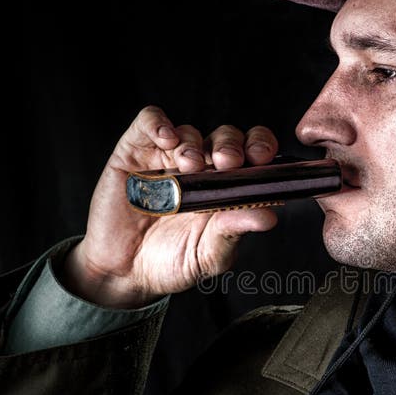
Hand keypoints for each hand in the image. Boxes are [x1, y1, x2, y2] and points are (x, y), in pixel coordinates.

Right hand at [61, 106, 278, 307]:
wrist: (126, 273)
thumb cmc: (173, 262)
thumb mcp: (210, 253)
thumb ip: (235, 231)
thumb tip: (269, 216)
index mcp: (227, 187)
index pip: (253, 153)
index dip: (260, 147)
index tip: (261, 158)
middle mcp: (201, 168)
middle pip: (225, 137)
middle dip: (230, 144)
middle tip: (226, 162)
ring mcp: (168, 157)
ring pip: (190, 130)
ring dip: (194, 143)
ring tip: (188, 166)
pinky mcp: (135, 151)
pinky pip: (149, 121)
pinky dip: (160, 123)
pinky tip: (166, 140)